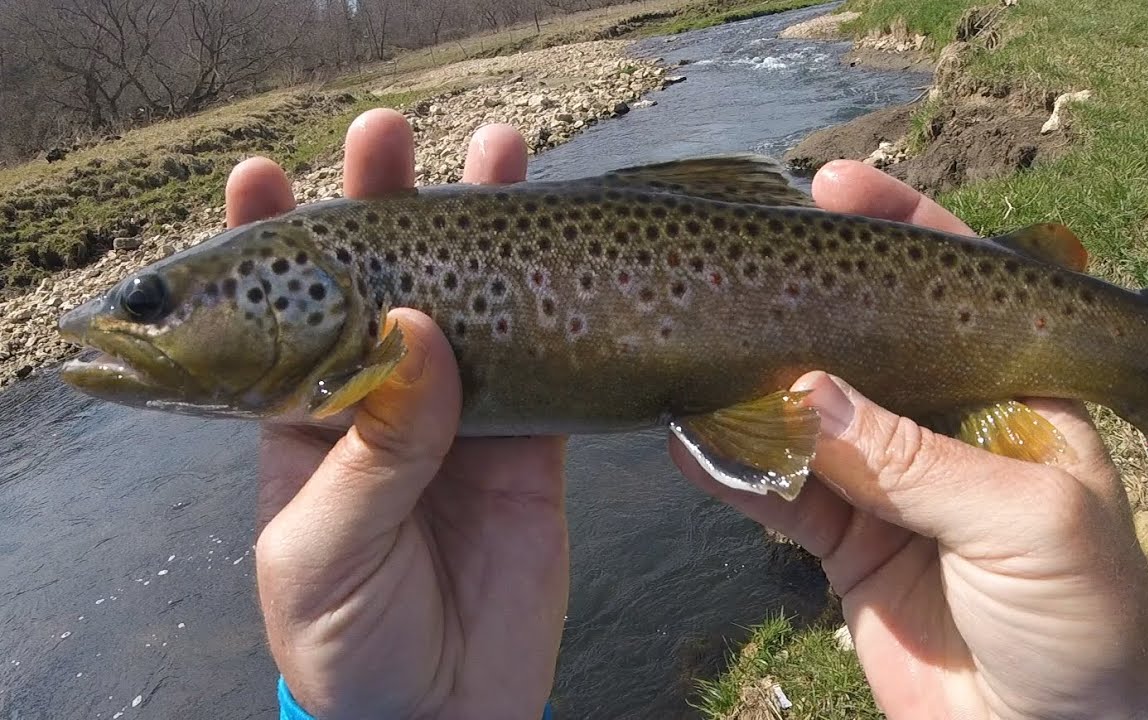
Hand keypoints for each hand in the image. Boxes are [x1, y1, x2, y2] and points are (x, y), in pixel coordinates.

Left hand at [229, 112, 568, 719]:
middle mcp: (378, 407)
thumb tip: (419, 333)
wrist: (438, 716)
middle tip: (390, 139)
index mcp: (301, 425)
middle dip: (383, 209)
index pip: (277, 320)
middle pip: (378, 289)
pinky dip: (551, 306)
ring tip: (496, 152)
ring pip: (468, 308)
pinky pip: (540, 362)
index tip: (271, 177)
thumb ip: (373, 449)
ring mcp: (457, 421)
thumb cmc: (344, 642)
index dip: (270, 245)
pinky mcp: (528, 445)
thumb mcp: (326, 552)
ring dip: (479, 232)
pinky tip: (557, 246)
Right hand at [675, 162, 1147, 717]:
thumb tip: (809, 394)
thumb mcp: (1027, 525)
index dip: (900, 230)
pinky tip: (689, 441)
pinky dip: (733, 469)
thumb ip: (917, 460)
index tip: (834, 189)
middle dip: (806, 305)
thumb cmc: (1082, 621)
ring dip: (754, 391)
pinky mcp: (842, 537)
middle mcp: (945, 422)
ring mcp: (886, 479)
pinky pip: (776, 489)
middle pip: (864, 341)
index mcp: (1015, 394)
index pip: (959, 286)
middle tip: (741, 264)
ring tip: (698, 352)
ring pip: (806, 414)